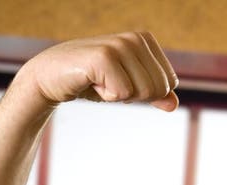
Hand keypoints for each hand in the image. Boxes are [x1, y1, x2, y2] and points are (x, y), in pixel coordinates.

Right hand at [17, 32, 178, 110]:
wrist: (52, 78)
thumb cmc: (92, 82)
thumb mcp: (129, 88)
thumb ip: (154, 94)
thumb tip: (174, 103)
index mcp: (144, 40)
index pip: (169, 84)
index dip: (146, 93)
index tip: (122, 82)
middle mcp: (134, 38)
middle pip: (159, 89)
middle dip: (135, 96)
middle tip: (109, 84)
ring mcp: (119, 45)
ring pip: (143, 92)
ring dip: (119, 96)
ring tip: (100, 82)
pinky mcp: (104, 57)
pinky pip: (123, 94)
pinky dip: (106, 97)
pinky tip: (91, 82)